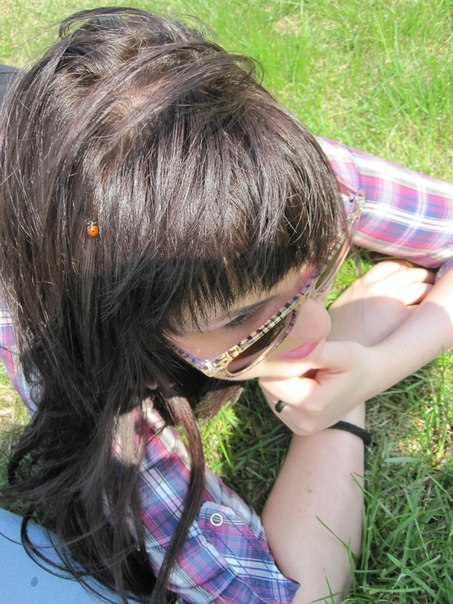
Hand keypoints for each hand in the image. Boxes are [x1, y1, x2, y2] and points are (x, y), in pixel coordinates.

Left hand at [260, 340, 374, 433]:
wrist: (370, 379)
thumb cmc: (356, 362)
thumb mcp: (339, 352)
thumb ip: (308, 351)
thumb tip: (277, 349)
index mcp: (312, 405)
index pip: (270, 379)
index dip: (283, 362)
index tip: (305, 357)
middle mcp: (303, 423)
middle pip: (268, 387)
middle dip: (283, 371)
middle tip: (311, 366)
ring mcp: (299, 428)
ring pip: (269, 394)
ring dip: (285, 379)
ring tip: (311, 376)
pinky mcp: (297, 427)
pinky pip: (276, 401)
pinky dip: (287, 389)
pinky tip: (308, 385)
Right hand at [329, 260, 433, 345]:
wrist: (335, 355)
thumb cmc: (337, 337)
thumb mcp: (343, 306)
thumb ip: (358, 294)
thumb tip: (370, 295)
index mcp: (363, 284)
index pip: (391, 266)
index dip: (404, 271)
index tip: (410, 277)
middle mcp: (378, 288)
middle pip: (411, 274)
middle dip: (422, 278)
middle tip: (429, 285)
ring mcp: (392, 302)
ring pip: (422, 288)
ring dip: (431, 291)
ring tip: (434, 299)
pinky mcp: (402, 319)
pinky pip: (424, 307)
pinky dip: (430, 308)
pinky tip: (430, 316)